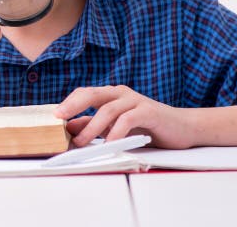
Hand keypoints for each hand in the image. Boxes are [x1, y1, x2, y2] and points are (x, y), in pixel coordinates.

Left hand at [54, 85, 194, 148]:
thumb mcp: (116, 126)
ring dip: (92, 127)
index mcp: (111, 95)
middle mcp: (121, 93)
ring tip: (82, 142)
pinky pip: (128, 119)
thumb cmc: (149, 127)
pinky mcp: (149, 111)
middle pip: (92, 94)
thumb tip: (70, 127)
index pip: (84, 93)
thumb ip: (94, 125)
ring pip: (108, 109)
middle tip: (59, 118)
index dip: (68, 103)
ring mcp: (135, 100)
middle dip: (73, 105)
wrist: (183, 128)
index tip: (53, 116)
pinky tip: (110, 143)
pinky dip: (116, 131)